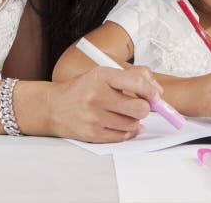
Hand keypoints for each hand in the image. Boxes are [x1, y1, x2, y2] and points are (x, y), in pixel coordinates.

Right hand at [47, 65, 161, 142]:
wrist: (53, 106)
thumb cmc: (82, 89)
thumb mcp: (103, 74)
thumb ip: (132, 78)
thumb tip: (158, 92)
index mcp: (101, 76)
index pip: (137, 82)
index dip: (151, 91)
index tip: (156, 96)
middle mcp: (97, 96)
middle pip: (139, 108)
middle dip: (145, 108)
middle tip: (141, 106)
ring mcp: (94, 117)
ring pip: (132, 124)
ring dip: (133, 121)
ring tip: (123, 114)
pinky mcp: (92, 133)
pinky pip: (122, 136)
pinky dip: (126, 132)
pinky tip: (120, 124)